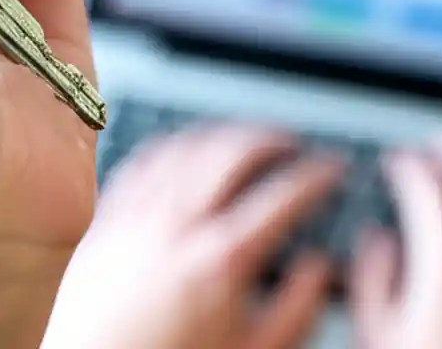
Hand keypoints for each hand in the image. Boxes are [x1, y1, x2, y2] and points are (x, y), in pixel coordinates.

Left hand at [43, 125, 342, 348]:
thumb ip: (297, 307)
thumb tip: (320, 267)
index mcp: (221, 260)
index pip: (285, 194)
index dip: (319, 172)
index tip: (333, 167)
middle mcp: (178, 226)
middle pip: (235, 152)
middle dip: (273, 137)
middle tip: (294, 143)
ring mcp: (138, 216)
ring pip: (188, 146)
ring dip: (225, 133)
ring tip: (248, 138)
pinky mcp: (107, 219)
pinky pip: (143, 160)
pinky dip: (175, 144)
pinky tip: (188, 148)